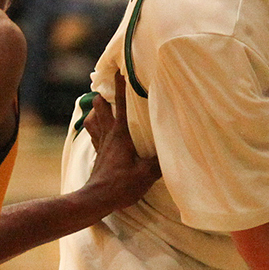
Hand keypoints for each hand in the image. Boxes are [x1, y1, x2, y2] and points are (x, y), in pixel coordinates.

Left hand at [80, 73, 160, 211]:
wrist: (97, 199)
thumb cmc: (121, 185)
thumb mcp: (146, 174)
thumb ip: (159, 161)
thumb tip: (174, 151)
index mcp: (120, 134)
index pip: (121, 105)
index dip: (120, 87)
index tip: (119, 70)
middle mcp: (108, 135)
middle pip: (100, 108)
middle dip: (103, 95)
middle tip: (107, 84)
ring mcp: (100, 145)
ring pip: (93, 119)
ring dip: (96, 110)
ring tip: (99, 103)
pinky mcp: (98, 155)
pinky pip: (94, 134)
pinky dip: (94, 127)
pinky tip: (97, 128)